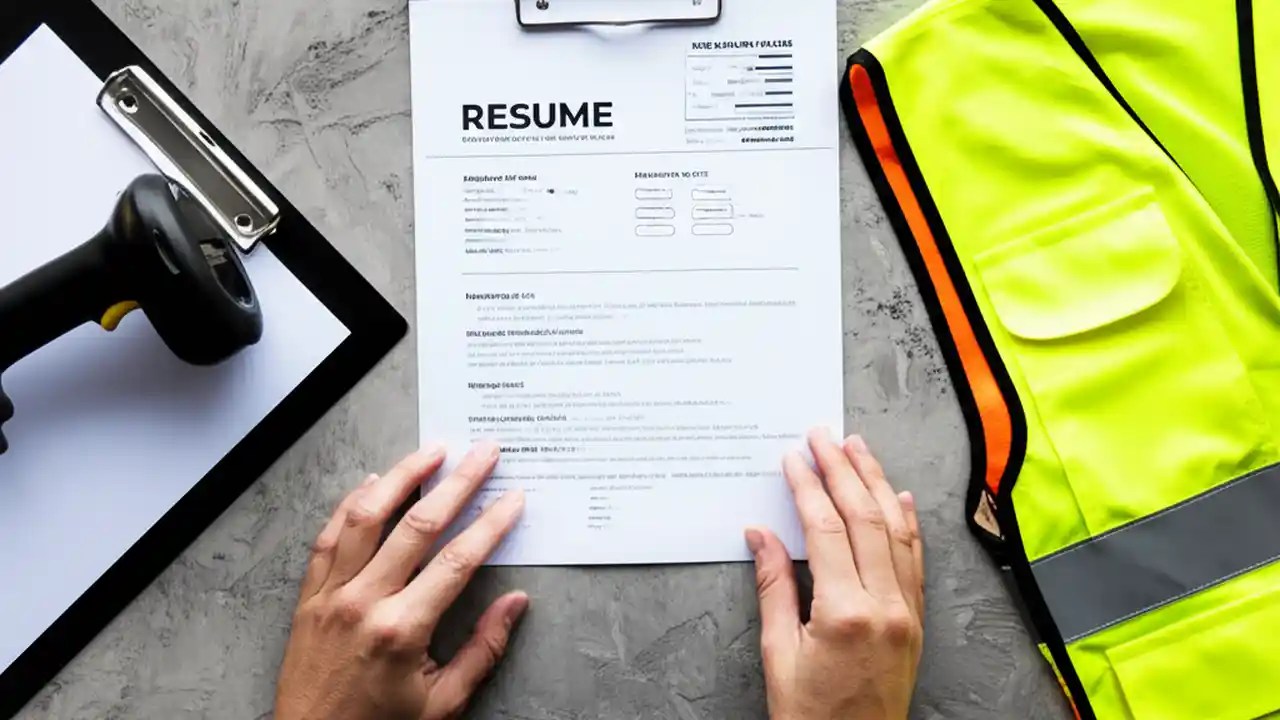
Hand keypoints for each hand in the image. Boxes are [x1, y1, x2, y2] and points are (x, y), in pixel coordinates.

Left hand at [275, 442, 527, 719]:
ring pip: (367, 518)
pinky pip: (329, 538)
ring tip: (432, 452)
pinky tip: (371, 483)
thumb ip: (483, 650)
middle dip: (458, 484)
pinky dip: (350, 505)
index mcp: (402, 630)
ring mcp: (331, 596)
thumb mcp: (443, 704)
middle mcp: (363, 603)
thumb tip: (516, 604)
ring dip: (402, 478)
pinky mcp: (309, 598)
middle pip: (418, 526)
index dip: (490, 524)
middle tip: (484, 454)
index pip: (458, 560)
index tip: (513, 499)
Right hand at [748, 430, 924, 719]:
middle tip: (823, 436)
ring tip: (858, 449)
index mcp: (844, 613)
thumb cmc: (809, 716)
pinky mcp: (915, 623)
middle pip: (863, 519)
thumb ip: (773, 587)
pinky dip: (907, 524)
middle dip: (842, 470)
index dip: (808, 487)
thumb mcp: (778, 653)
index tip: (794, 458)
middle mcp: (884, 607)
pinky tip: (898, 496)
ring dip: (875, 484)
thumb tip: (761, 534)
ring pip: (894, 531)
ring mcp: (906, 614)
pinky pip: (914, 561)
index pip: (825, 529)